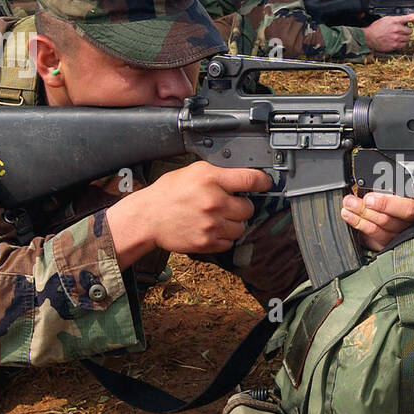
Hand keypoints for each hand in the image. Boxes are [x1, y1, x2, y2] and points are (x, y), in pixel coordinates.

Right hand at [107, 163, 271, 263]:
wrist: (147, 218)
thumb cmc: (168, 194)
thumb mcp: (192, 171)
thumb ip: (218, 173)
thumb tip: (243, 176)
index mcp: (211, 179)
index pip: (251, 179)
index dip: (263, 181)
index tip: (265, 184)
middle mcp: (214, 201)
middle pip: (248, 207)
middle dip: (241, 205)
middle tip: (228, 204)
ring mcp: (211, 224)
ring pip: (241, 227)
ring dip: (233, 223)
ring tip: (217, 218)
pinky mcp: (207, 242)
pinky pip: (229, 242)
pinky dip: (224, 237)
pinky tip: (211, 228)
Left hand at [341, 193, 413, 251]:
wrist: (403, 217)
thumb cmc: (400, 197)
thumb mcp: (399, 187)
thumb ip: (392, 186)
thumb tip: (371, 179)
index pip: (408, 208)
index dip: (387, 204)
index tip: (369, 198)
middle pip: (390, 220)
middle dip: (367, 209)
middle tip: (351, 201)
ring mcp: (403, 236)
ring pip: (381, 230)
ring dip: (360, 217)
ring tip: (348, 206)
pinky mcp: (392, 245)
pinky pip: (375, 239)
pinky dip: (360, 226)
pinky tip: (350, 218)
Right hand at [363, 13, 413, 52]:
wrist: (369, 37)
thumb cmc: (377, 28)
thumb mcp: (387, 19)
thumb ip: (397, 20)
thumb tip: (405, 21)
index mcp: (395, 21)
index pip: (410, 17)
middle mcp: (397, 29)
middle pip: (410, 31)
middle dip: (406, 31)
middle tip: (398, 32)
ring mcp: (397, 37)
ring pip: (408, 38)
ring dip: (404, 38)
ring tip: (395, 37)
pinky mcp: (395, 45)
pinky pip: (404, 44)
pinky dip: (401, 43)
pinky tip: (395, 41)